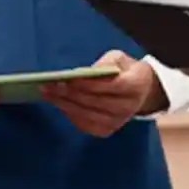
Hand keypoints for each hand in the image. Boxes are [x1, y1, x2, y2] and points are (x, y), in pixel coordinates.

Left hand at [42, 50, 163, 137]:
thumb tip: (84, 74)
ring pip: (88, 115)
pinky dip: (70, 114)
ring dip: (66, 105)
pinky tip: (58, 103)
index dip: (91, 83)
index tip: (70, 78)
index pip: (113, 86)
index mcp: (137, 84)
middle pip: (97, 102)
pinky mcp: (108, 130)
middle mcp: (129, 107)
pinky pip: (86, 125)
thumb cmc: (125, 70)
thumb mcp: (119, 58)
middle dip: (71, 94)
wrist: (140, 92)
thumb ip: (105, 63)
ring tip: (48, 93)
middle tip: (49, 85)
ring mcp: (119, 122)